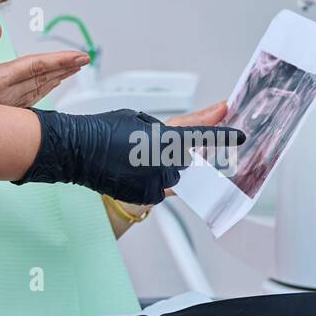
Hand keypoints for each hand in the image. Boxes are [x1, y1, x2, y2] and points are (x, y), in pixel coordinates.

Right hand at [0, 21, 88, 107]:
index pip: (35, 67)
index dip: (59, 60)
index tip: (79, 56)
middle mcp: (5, 95)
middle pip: (42, 78)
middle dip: (65, 68)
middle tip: (84, 59)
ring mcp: (4, 106)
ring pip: (38, 90)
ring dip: (57, 78)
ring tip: (72, 70)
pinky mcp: (0, 112)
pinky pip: (29, 100)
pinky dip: (43, 91)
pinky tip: (49, 87)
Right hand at [16, 108, 246, 204]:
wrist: (77, 151)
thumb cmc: (103, 130)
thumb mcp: (135, 119)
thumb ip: (161, 129)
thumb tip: (175, 137)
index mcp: (162, 138)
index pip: (199, 136)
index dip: (221, 135)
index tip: (238, 135)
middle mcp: (162, 162)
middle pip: (184, 158)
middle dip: (171, 152)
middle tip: (144, 147)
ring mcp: (155, 182)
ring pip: (172, 175)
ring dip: (159, 167)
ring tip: (132, 159)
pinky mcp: (147, 196)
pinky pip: (159, 188)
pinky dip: (148, 181)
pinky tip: (129, 171)